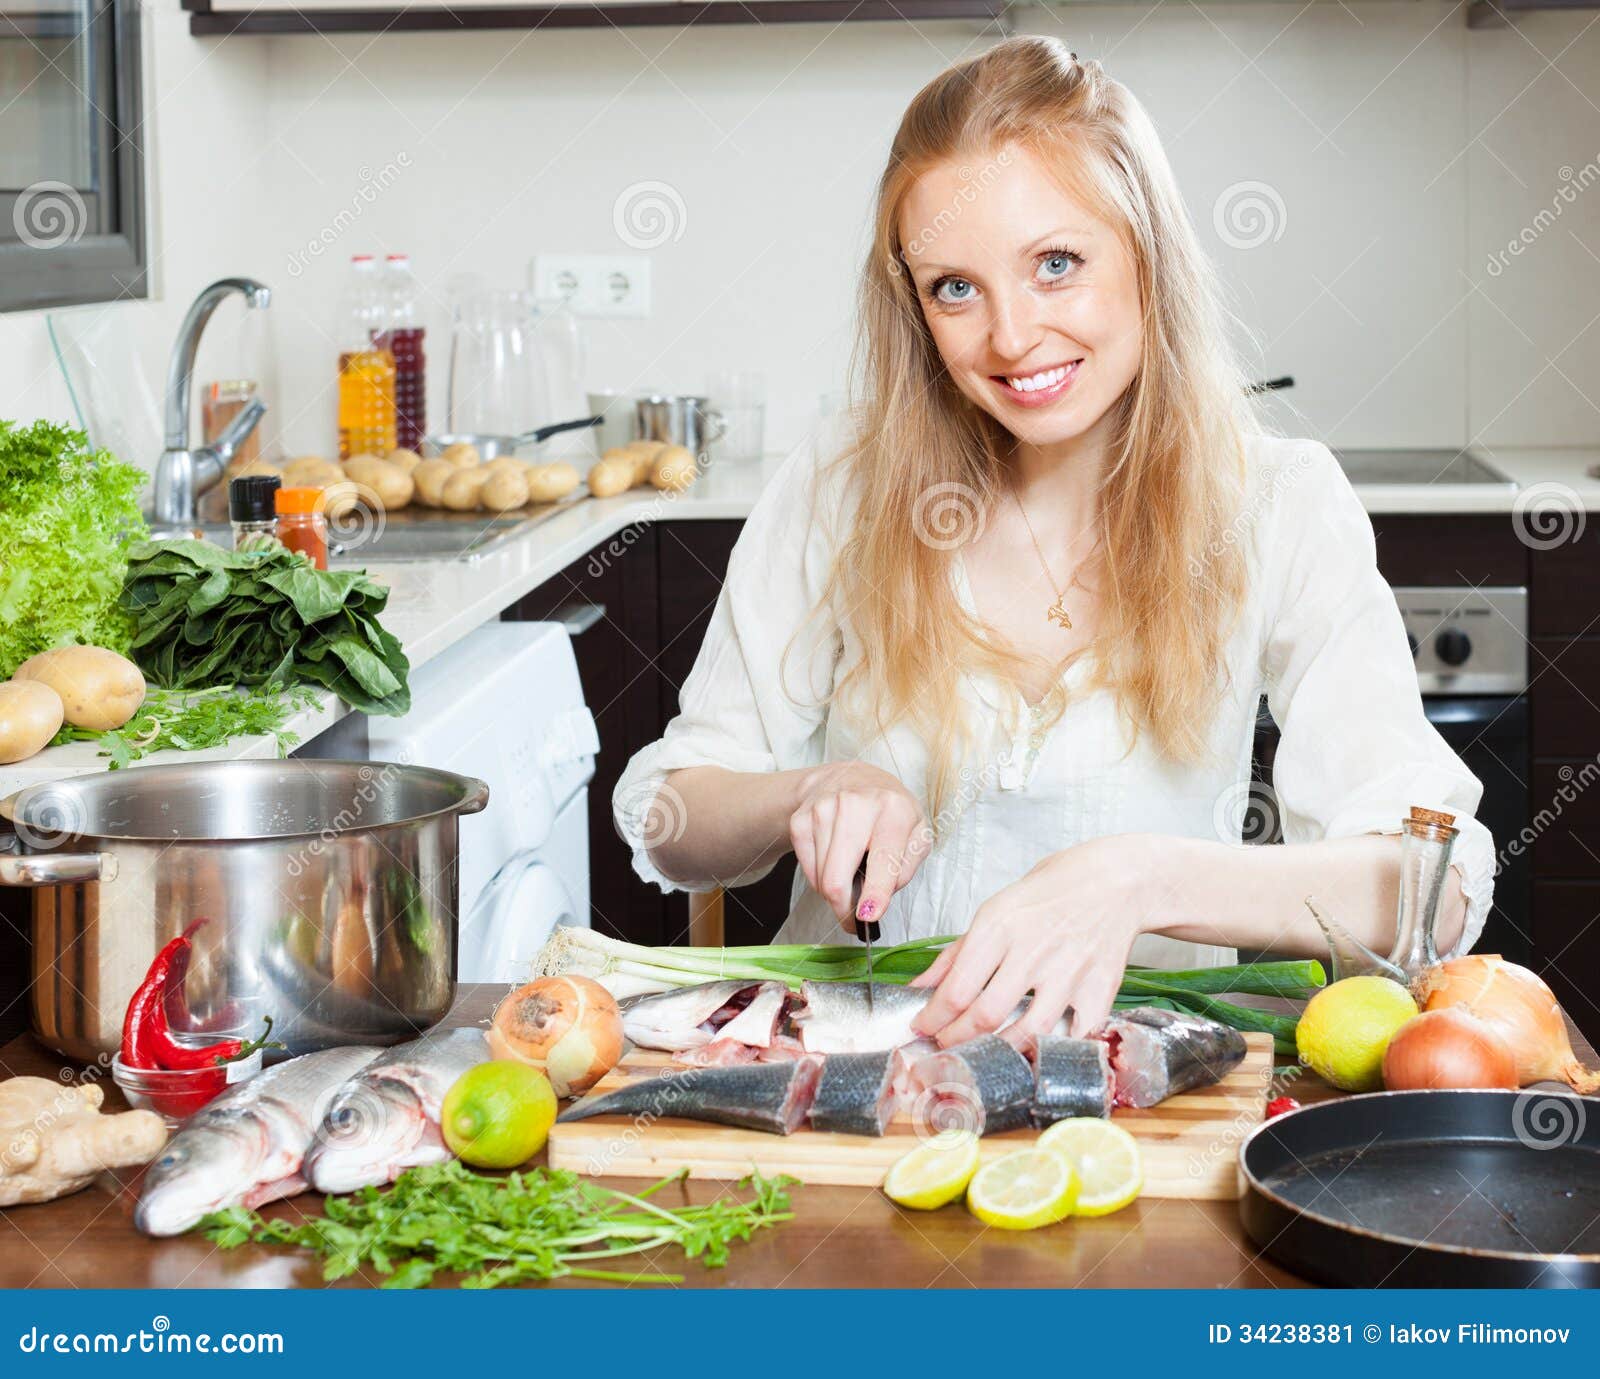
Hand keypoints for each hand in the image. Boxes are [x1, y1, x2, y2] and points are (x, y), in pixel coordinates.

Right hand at [789, 761, 928, 930]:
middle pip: (837, 877)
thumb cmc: (888, 810)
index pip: (883, 859)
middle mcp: (855, 805)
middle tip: (853, 918)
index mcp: (893, 809)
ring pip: (821, 879)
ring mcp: (822, 810)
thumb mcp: (916, 832)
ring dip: (834, 890)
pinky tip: (834, 861)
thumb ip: (906, 866)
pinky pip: (807, 870)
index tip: (868, 916)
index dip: (875, 892)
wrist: (850, 778)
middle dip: (843, 908)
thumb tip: (880, 896)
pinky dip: (820, 876)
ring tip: (850, 873)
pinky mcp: (800, 821)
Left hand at [909, 834, 1151, 1045]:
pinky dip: (1054, 1049)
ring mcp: (1070, 973)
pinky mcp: (1101, 989)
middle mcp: (1034, 951)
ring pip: (1028, 1033)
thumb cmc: (1051, 891)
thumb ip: (957, 952)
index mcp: (1000, 926)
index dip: (934, 1018)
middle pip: (986, 1015)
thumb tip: (922, 986)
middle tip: (946, 1043)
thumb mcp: (995, 908)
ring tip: (982, 1052)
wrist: (1115, 881)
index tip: (922, 1027)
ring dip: (998, 1052)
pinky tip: (1034, 1050)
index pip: (957, 988)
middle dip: (956, 1039)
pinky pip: (1074, 1036)